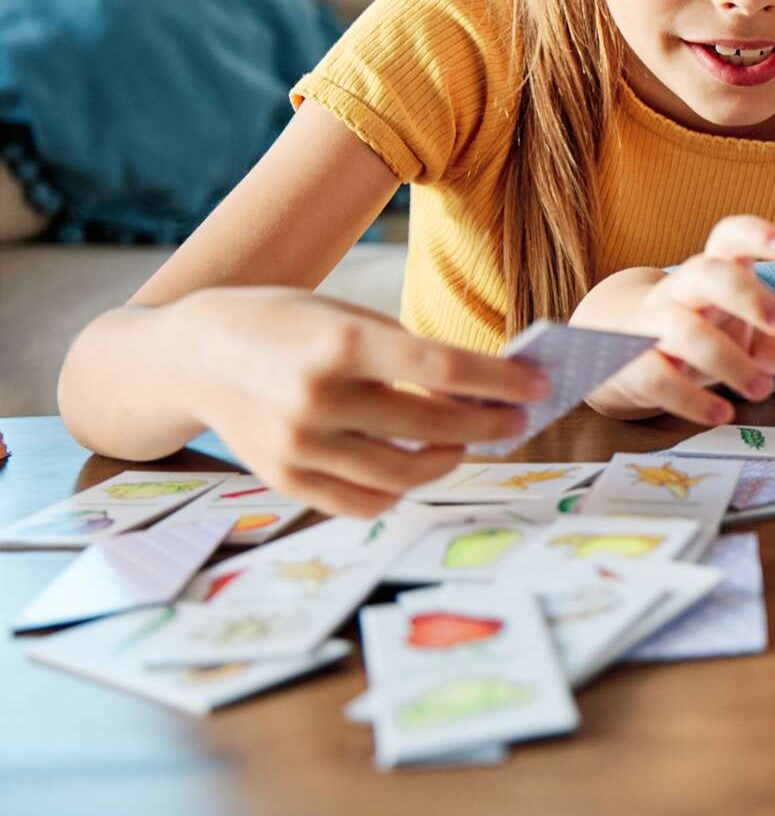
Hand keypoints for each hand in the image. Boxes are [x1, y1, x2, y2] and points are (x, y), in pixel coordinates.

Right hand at [170, 287, 549, 517]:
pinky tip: (418, 464)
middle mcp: (318, 398)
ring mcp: (298, 446)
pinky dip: (401, 487)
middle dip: (488, 425)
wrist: (193, 354)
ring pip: (403, 473)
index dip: (501, 380)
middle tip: (517, 420)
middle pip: (432, 427)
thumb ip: (407, 351)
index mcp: (341, 342)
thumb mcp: (345, 314)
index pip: (444, 368)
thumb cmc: (284, 324)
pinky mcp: (284, 481)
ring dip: (450, 459)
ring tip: (468, 441)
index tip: (539, 385)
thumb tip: (480, 387)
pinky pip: (364, 501)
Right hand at [581, 216, 774, 424]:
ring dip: (728, 360)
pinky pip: (658, 377)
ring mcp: (654, 326)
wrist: (613, 346)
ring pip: (685, 331)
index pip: (729, 236)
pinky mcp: (633, 366)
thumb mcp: (748, 338)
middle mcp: (683, 291)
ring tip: (765, 389)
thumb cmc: (698, 331)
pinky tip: (723, 415)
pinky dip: (691, 399)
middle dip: (748, 295)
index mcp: (716, 272)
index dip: (757, 234)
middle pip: (708, 275)